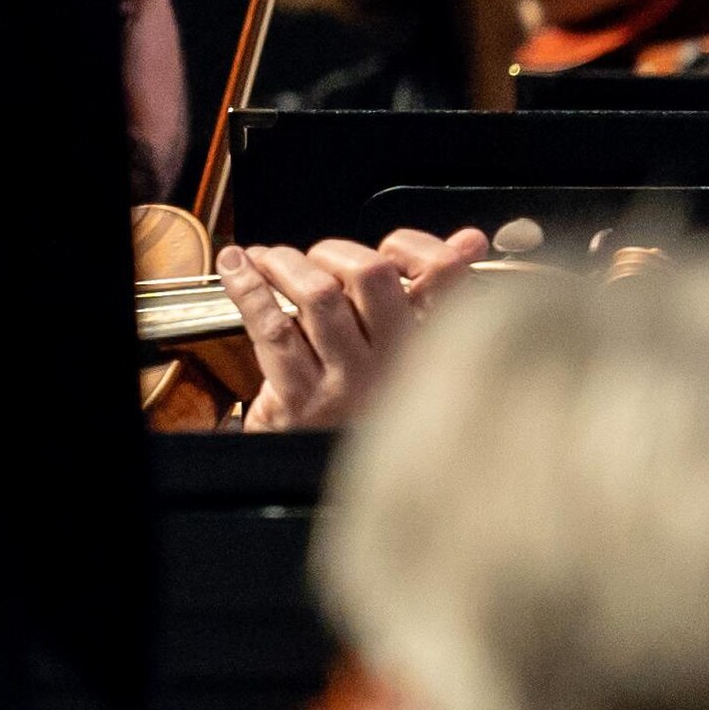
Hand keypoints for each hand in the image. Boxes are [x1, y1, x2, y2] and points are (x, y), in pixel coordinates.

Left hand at [224, 227, 487, 432]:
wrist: (321, 470)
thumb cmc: (365, 399)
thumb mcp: (407, 347)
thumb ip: (434, 289)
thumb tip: (470, 240)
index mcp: (430, 344)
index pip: (443, 275)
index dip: (413, 246)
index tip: (389, 250)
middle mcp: (394, 364)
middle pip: (371, 276)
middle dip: (335, 251)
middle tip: (318, 259)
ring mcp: (347, 382)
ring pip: (318, 296)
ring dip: (284, 263)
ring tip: (271, 260)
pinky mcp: (301, 396)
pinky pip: (271, 326)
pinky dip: (247, 286)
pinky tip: (238, 267)